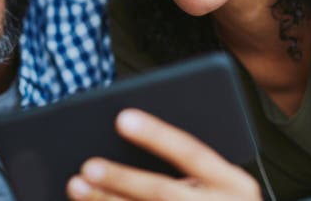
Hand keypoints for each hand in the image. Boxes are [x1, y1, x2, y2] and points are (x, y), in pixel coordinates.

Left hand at [66, 108, 259, 200]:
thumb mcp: (224, 183)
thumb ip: (192, 165)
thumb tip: (132, 129)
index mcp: (234, 185)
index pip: (192, 153)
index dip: (157, 135)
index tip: (122, 118)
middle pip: (163, 192)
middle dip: (123, 178)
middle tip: (88, 165)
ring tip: (76, 186)